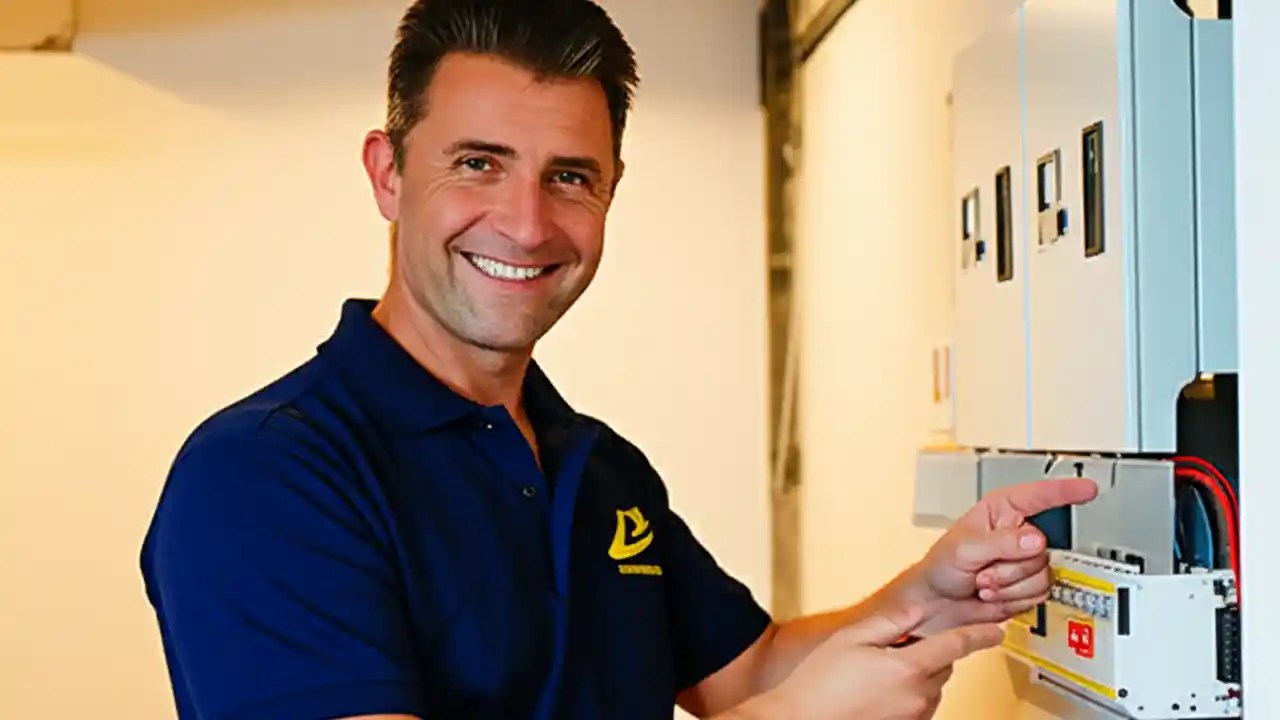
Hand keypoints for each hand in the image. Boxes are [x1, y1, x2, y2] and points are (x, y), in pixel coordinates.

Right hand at [738, 605, 1003, 719]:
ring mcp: (913, 717)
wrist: (803, 719)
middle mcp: (917, 696)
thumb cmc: (819, 683)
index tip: (994, 631)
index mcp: (907, 667)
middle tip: (896, 647)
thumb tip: (916, 611)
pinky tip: (879, 690)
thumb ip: (890, 621)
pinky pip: (920, 707)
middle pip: (944, 666)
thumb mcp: (851, 638)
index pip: (956, 645)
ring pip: (932, 688)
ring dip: (919, 675)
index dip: (979, 635)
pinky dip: (911, 694)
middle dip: (929, 652)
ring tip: (880, 672)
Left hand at [913, 477, 1098, 628]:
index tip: (1087, 489)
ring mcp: (1025, 561)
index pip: (1040, 496)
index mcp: (1001, 511)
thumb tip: (1035, 540)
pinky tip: (994, 593)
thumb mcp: (965, 548)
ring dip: (1011, 584)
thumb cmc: (940, 567)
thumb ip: (1001, 543)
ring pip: (1043, 573)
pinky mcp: (1028, 584)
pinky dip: (1015, 598)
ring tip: (985, 582)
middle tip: (986, 569)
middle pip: (1045, 546)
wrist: (937, 602)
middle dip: (1014, 564)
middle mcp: (1018, 533)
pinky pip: (1040, 592)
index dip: (1064, 492)